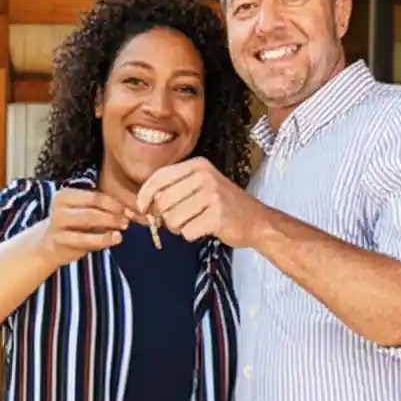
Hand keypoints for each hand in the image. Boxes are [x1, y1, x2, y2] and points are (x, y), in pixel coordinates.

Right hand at [37, 188, 135, 266]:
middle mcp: (60, 206)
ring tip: (122, 229)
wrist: (49, 246)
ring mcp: (58, 223)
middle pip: (94, 207)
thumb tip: (133, 211)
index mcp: (67, 195)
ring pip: (89, 220)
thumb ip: (105, 211)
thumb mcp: (86, 214)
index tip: (130, 211)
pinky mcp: (60, 240)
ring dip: (110, 223)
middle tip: (127, 220)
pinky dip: (103, 239)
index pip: (96, 196)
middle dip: (114, 214)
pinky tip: (115, 239)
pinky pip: (85, 239)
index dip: (115, 204)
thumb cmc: (74, 227)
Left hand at [135, 157, 265, 247]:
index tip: (142, 207)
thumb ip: (173, 189)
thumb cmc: (224, 205)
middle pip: (163, 201)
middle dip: (166, 216)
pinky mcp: (217, 216)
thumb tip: (143, 205)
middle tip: (181, 219)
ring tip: (195, 222)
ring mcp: (212, 195)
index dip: (145, 195)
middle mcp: (204, 176)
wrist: (258, 220)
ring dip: (179, 227)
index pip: (159, 177)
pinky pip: (187, 231)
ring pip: (172, 218)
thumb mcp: (200, 185)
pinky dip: (192, 235)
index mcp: (197, 165)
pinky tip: (205, 228)